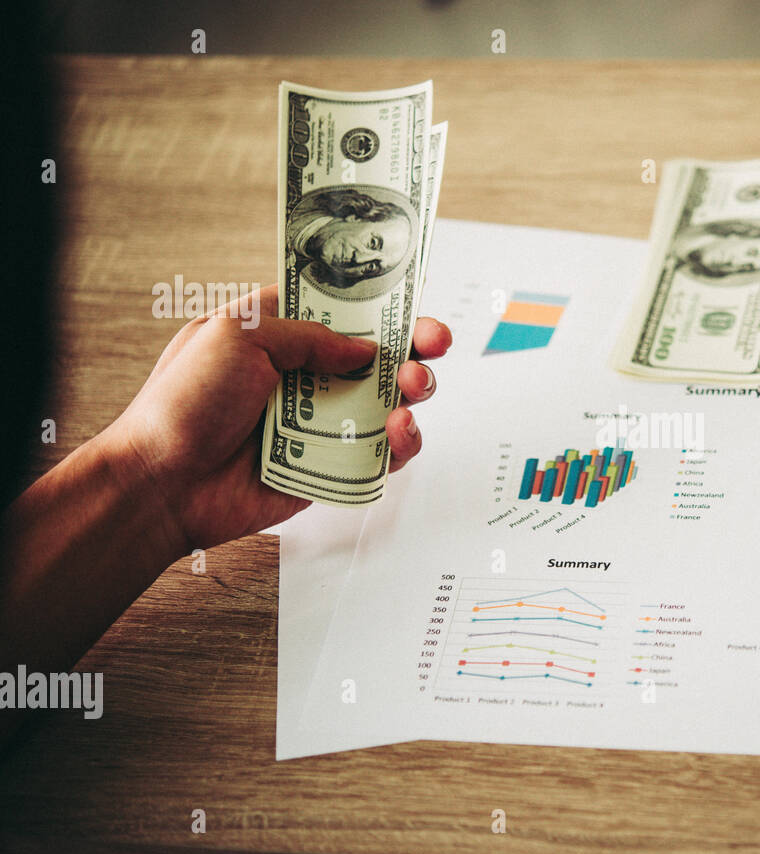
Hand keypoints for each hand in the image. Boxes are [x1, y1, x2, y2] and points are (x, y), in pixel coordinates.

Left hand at [102, 285, 451, 552]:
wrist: (163, 484)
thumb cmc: (181, 404)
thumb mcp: (237, 336)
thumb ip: (307, 335)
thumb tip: (362, 350)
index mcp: (276, 332)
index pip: (340, 308)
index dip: (380, 302)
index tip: (415, 298)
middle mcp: (301, 374)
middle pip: (376, 354)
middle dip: (413, 347)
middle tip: (432, 345)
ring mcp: (317, 420)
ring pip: (387, 403)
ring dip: (412, 393)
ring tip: (412, 392)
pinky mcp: (329, 464)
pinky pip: (379, 453)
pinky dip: (400, 444)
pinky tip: (397, 433)